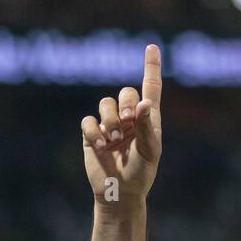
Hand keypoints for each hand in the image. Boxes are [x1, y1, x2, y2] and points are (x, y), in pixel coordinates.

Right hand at [81, 43, 162, 204]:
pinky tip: (101, 146)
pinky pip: (88, 121)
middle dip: (125, 105)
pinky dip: (94, 132)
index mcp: (148, 120)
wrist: (119, 193)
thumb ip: (146, 127)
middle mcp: (129, 118)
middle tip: (127, 122)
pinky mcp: (92, 134)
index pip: (150, 88)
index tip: (152, 47)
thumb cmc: (140, 174)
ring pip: (105, 104)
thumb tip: (143, 103)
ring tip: (113, 141)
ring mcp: (109, 125)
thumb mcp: (149, 152)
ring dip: (109, 120)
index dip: (151, 67)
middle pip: (124, 93)